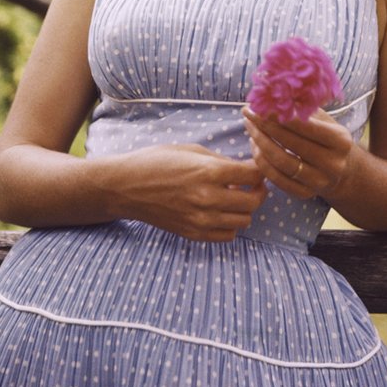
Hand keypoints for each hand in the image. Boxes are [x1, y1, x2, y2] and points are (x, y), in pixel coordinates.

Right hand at [116, 144, 266, 242]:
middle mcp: (209, 198)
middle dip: (258, 190)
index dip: (259, 170)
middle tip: (253, 184)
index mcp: (210, 172)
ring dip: (245, 208)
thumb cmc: (157, 161)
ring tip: (235, 198)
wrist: (126, 186)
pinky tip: (223, 212)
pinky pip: (227, 236)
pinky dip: (231, 225)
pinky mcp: (193, 234)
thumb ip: (221, 161)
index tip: (255, 167)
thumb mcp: (192, 151)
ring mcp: (201, 219)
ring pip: (244, 221)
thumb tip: (244, 170)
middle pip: (254, 201)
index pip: (254, 175)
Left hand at [242, 108, 352, 198]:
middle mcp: (333, 164)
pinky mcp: (305, 194)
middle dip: (265, 125)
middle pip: (290, 143)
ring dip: (260, 142)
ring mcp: (319, 182)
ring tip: (250, 126)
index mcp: (341, 140)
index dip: (280, 115)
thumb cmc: (327, 136)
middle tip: (248, 111)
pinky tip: (255, 145)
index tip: (260, 104)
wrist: (343, 171)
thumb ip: (304, 107)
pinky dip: (261, 161)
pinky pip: (276, 178)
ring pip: (281, 162)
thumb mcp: (324, 119)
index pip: (305, 126)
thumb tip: (274, 92)